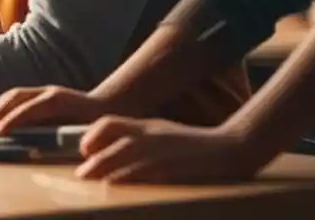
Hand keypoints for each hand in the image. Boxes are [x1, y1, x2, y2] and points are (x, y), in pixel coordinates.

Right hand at [0, 86, 114, 135]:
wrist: (109, 107)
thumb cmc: (97, 126)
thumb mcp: (85, 135)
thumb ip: (64, 142)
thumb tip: (38, 149)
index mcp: (60, 100)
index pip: (29, 107)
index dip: (12, 120)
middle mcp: (49, 92)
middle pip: (16, 96)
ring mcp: (44, 91)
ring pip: (14, 95)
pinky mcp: (41, 95)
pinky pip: (17, 98)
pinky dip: (3, 108)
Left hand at [74, 116, 268, 182]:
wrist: (231, 149)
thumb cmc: (193, 146)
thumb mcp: (161, 134)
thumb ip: (136, 139)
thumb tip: (110, 152)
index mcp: (145, 125)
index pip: (108, 123)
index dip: (91, 136)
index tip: (85, 151)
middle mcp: (150, 136)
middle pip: (111, 145)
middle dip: (94, 162)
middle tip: (83, 176)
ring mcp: (161, 154)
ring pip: (122, 160)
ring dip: (106, 174)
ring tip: (94, 186)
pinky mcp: (172, 171)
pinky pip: (143, 177)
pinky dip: (128, 184)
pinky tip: (117, 193)